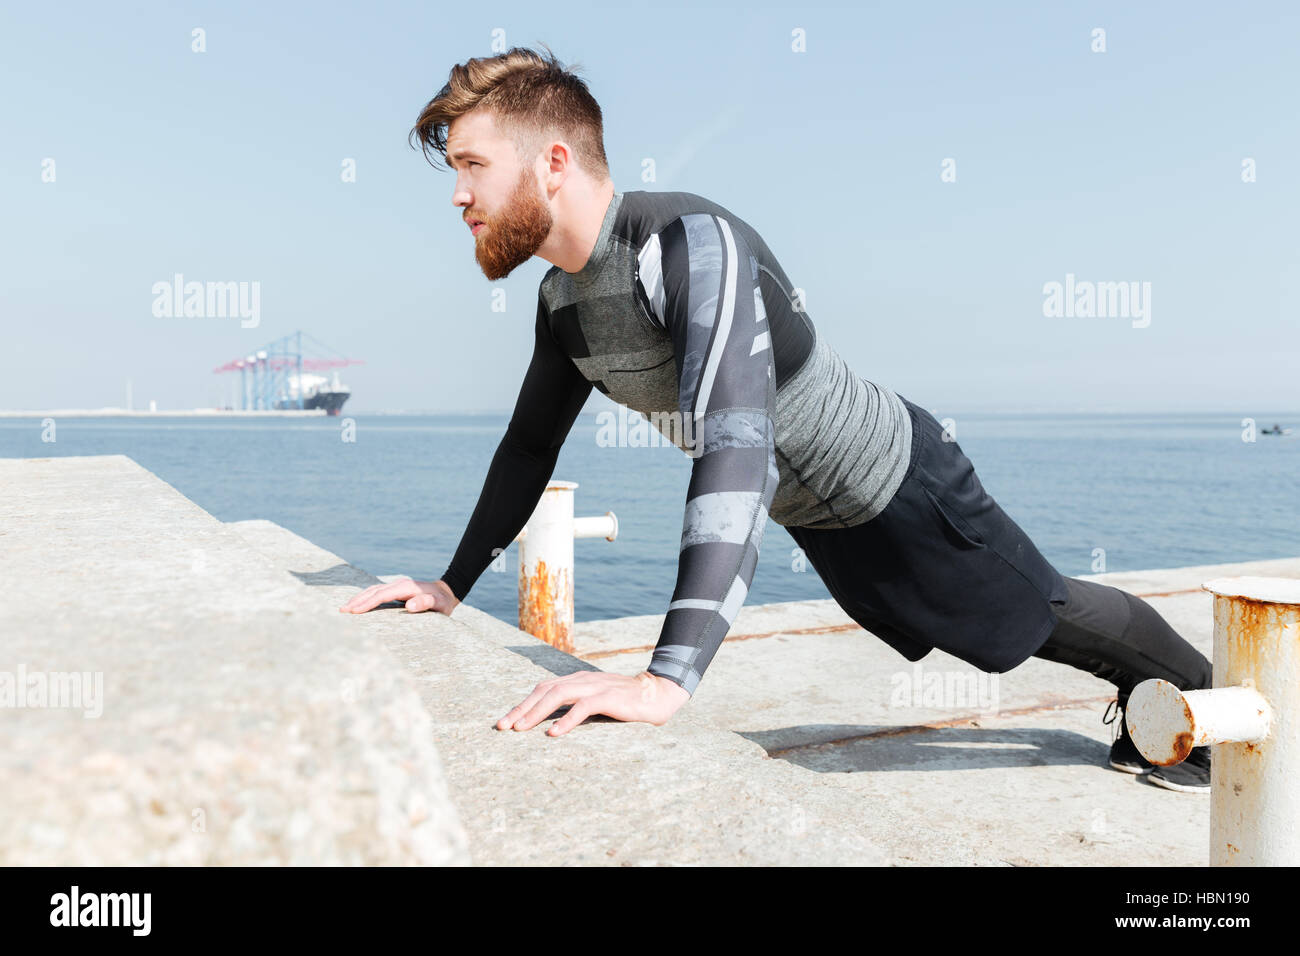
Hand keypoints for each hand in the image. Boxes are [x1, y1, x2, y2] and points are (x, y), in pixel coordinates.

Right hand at [338, 577, 459, 614]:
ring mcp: (396, 586)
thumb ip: (426, 603)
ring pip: (372, 590)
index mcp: (406, 587)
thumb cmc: (443, 601)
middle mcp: (398, 584)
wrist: (447, 591)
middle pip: (373, 591)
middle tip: (341, 611)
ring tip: (345, 608)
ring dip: (358, 598)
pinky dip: (365, 597)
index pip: (381, 595)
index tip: (354, 611)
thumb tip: (409, 605)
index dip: (367, 603)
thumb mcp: (439, 604)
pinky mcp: (395, 590)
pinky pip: (376, 593)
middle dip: (357, 601)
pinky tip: (357, 604)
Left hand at [497, 670, 690, 736]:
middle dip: (521, 708)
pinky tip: (554, 733)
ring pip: (558, 695)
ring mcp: (595, 686)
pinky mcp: (608, 697)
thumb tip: (551, 724)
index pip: (543, 689)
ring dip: (536, 712)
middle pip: (544, 690)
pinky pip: (583, 707)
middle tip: (503, 727)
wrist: (658, 694)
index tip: (505, 722)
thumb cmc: (625, 703)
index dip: (523, 704)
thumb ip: (576, 707)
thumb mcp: (596, 703)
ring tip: (520, 729)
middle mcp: (582, 680)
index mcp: (577, 680)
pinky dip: (566, 719)